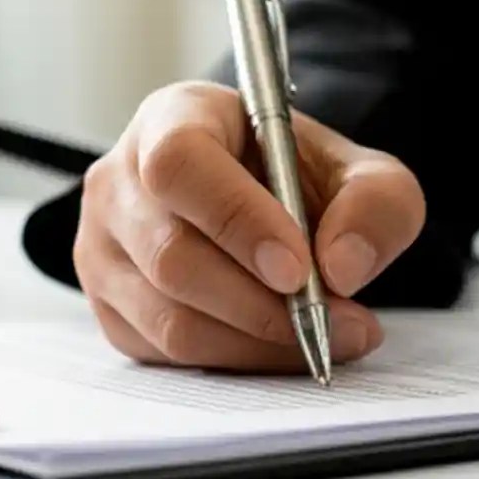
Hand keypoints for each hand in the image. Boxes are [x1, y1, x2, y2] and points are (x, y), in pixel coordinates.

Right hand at [73, 81, 424, 371]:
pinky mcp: (112, 308)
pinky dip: (237, 360)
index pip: (179, 164)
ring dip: (258, 341)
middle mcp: (121, 181)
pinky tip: (285, 346)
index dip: (236, 220)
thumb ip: (374, 203)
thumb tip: (343, 267)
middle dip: (263, 303)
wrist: (270, 204)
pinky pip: (168, 354)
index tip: (298, 267)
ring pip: (170, 318)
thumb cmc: (301, 179)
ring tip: (328, 336)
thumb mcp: (362, 172)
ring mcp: (104, 249)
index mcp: (174, 119)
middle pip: (173, 256)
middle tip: (336, 318)